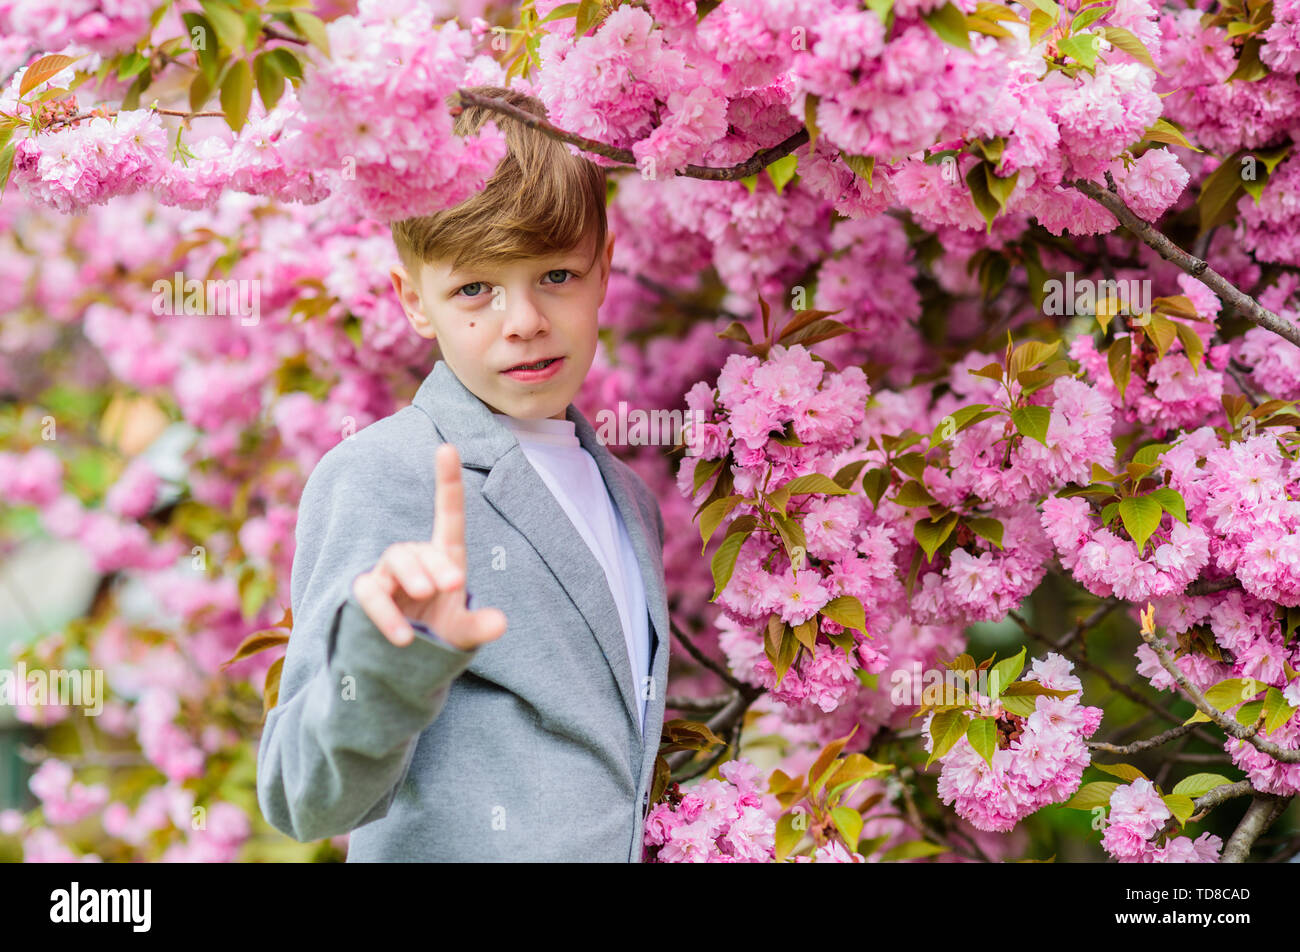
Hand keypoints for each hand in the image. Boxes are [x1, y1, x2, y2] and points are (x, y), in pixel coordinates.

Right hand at [351, 444, 507, 649]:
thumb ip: (480, 627)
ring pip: (394, 559)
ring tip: (428, 595)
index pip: (448, 515)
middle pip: (419, 548)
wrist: (405, 661)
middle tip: (453, 585)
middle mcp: (415, 561)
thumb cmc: (438, 633)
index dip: (447, 482)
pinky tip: (404, 638)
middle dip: (436, 563)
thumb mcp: (463, 632)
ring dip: (411, 574)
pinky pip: (369, 593)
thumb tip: (500, 624)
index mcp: (444, 558)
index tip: (447, 447)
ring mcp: (387, 577)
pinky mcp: (367, 596)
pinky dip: (385, 614)